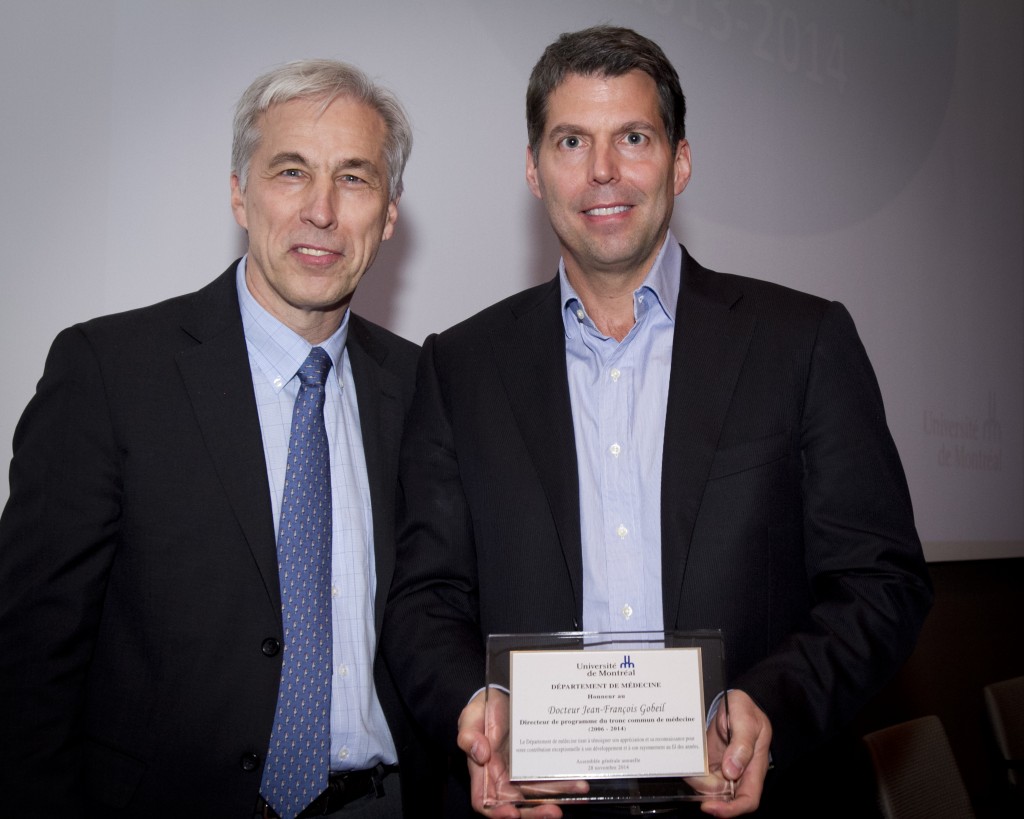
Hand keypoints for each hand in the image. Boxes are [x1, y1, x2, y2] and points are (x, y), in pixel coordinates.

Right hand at [457, 690, 584, 817]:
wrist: (501, 696)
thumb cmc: (482, 709)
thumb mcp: (471, 717)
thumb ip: (469, 736)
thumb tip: (481, 754)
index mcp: (483, 772)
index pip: (485, 801)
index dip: (498, 812)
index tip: (513, 812)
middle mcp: (502, 778)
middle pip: (517, 805)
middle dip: (536, 812)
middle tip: (555, 811)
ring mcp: (520, 773)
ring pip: (538, 794)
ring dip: (557, 797)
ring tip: (577, 793)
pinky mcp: (536, 765)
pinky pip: (549, 779)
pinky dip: (564, 785)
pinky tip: (579, 785)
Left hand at [699, 689, 771, 816]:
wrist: (735, 700)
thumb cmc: (746, 710)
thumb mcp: (747, 722)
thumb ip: (742, 745)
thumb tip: (732, 770)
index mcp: (755, 769)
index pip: (748, 800)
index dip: (731, 810)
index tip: (711, 807)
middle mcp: (740, 774)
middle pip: (725, 799)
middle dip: (708, 794)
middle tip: (696, 776)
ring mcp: (725, 770)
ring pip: (710, 790)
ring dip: (698, 782)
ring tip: (692, 765)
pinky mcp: (712, 763)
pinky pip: (701, 776)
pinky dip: (693, 773)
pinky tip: (689, 762)